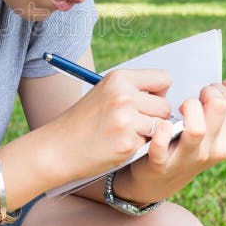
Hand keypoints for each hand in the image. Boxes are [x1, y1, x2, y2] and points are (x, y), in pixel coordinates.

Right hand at [43, 69, 172, 182]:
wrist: (58, 147)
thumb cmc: (84, 121)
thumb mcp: (105, 93)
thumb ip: (134, 90)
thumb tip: (166, 94)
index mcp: (119, 78)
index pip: (163, 78)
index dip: (158, 94)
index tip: (145, 103)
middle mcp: (123, 95)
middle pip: (165, 106)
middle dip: (155, 117)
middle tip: (132, 124)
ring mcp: (126, 119)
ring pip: (160, 126)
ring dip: (148, 133)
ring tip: (124, 134)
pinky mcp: (127, 142)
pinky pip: (149, 144)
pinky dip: (137, 147)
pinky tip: (117, 145)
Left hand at [117, 77, 225, 203]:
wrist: (155, 183)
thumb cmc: (180, 147)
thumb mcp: (205, 132)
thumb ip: (220, 108)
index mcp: (223, 141)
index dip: (214, 88)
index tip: (202, 92)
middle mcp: (209, 152)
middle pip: (218, 108)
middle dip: (204, 93)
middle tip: (191, 98)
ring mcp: (185, 159)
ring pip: (196, 129)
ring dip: (186, 109)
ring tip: (177, 109)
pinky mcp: (160, 165)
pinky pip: (161, 148)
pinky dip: (161, 133)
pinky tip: (162, 124)